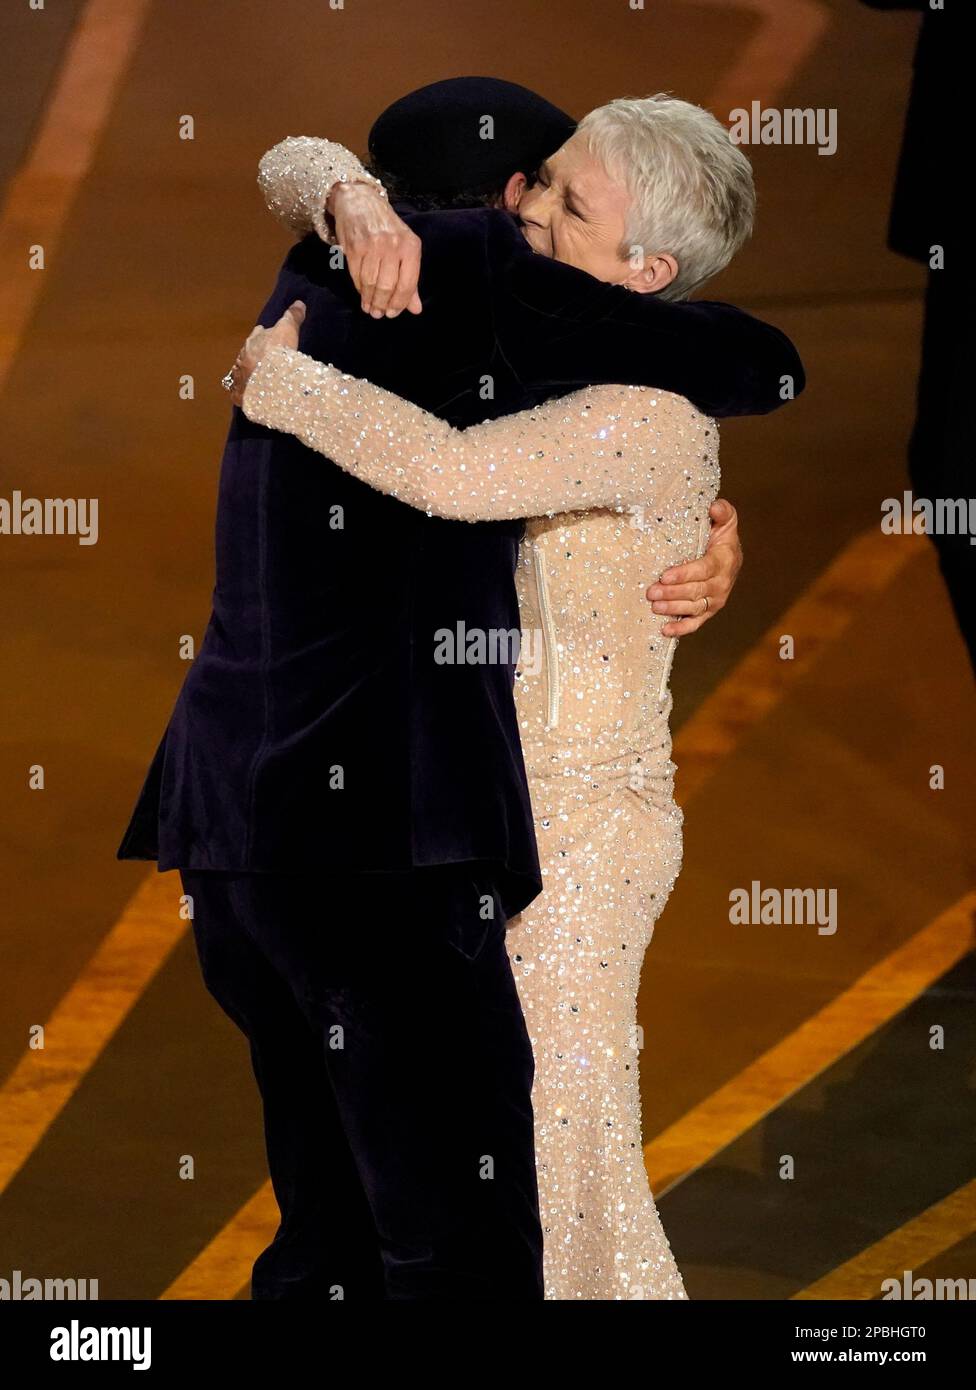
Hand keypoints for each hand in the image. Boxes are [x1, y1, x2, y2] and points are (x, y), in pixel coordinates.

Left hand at [228, 300, 305, 405]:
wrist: (270, 382)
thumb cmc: (278, 353)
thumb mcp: (288, 330)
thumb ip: (292, 317)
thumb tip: (299, 303)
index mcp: (253, 341)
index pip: (256, 335)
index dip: (262, 335)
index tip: (266, 334)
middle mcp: (242, 358)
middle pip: (247, 353)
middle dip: (253, 355)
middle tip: (263, 359)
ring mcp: (240, 377)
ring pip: (241, 373)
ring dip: (247, 374)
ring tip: (255, 378)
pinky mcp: (240, 395)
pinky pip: (238, 394)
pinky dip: (242, 394)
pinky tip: (247, 396)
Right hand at [328, 183, 421, 318]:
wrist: (360, 201)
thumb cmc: (387, 229)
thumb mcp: (405, 249)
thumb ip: (411, 280)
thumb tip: (415, 309)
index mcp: (410, 246)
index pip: (407, 284)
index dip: (399, 303)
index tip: (392, 313)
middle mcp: (393, 245)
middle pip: (387, 286)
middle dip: (382, 304)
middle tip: (378, 314)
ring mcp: (372, 245)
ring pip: (371, 283)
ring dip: (369, 300)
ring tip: (369, 308)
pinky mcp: (354, 246)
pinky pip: (357, 275)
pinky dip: (360, 288)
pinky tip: (362, 294)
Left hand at [646, 498, 742, 635]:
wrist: (730, 556)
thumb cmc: (720, 535)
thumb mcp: (725, 520)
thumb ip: (722, 512)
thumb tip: (714, 507)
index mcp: (724, 560)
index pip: (704, 569)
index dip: (684, 574)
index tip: (665, 575)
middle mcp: (722, 583)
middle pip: (696, 591)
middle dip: (673, 593)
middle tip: (651, 592)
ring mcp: (716, 599)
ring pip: (694, 608)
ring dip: (673, 609)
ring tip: (654, 607)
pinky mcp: (709, 611)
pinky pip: (696, 623)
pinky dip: (681, 628)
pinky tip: (665, 630)